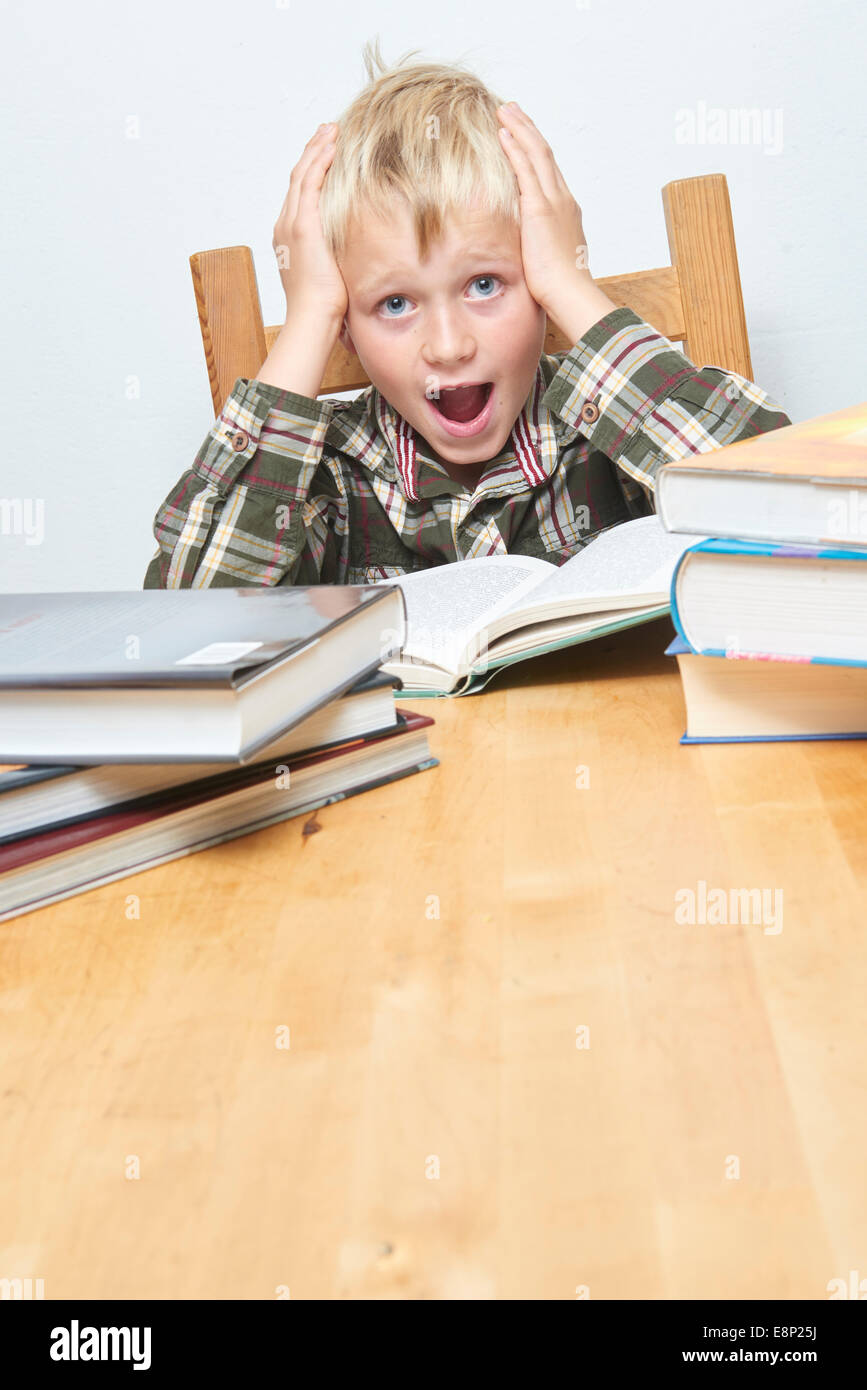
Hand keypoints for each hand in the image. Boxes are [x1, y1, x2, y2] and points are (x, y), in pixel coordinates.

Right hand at [272, 123, 347, 323]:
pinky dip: (319, 162)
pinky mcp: (302, 224)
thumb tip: (355, 252)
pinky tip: (331, 147)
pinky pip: (309, 183)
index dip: (312, 170)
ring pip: (302, 175)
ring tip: (330, 130)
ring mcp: (292, 222)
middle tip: (327, 131)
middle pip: (298, 178)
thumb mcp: (330, 271)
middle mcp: (286, 224)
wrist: (312, 315)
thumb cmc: (323, 304)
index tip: (326, 154)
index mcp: (290, 235)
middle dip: (313, 152)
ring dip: (317, 150)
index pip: (301, 193)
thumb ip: (336, 254)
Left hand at [496, 102, 614, 336]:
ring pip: (537, 154)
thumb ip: (539, 245)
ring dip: (520, 129)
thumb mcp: (550, 259)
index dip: (535, 150)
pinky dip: (515, 148)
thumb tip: (528, 251)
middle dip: (528, 129)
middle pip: (544, 154)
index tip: (522, 134)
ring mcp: (554, 201)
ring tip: (505, 110)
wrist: (570, 293)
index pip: (549, 171)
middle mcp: (563, 199)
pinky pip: (526, 169)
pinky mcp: (540, 208)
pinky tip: (503, 133)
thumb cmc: (561, 287)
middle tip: (513, 110)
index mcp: (566, 210)